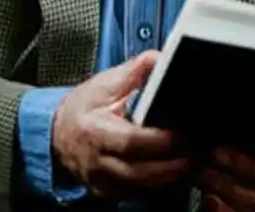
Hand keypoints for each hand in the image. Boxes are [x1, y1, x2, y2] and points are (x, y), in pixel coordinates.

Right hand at [52, 51, 189, 197]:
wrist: (56, 134)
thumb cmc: (82, 108)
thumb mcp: (104, 84)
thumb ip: (135, 72)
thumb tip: (161, 59)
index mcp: (94, 131)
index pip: (131, 141)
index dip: (160, 140)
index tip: (182, 132)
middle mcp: (97, 161)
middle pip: (141, 172)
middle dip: (174, 164)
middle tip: (197, 150)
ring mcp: (103, 181)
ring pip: (144, 188)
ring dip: (171, 177)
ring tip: (191, 161)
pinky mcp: (110, 192)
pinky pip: (140, 195)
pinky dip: (159, 185)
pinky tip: (173, 171)